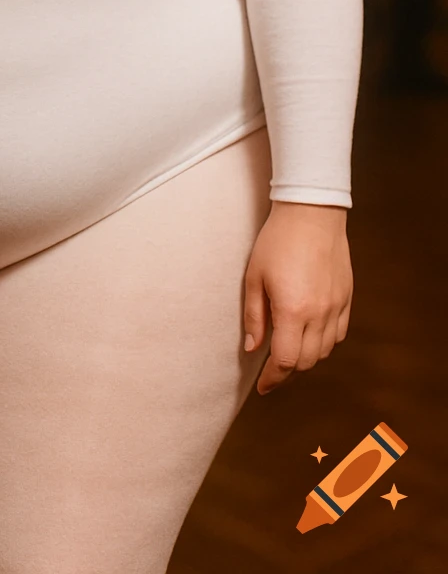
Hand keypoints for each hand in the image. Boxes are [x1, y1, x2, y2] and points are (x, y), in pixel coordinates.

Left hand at [243, 202, 351, 395]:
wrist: (311, 212)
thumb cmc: (276, 241)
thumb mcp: (254, 277)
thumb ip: (255, 317)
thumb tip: (253, 349)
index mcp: (293, 310)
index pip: (286, 361)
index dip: (273, 378)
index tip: (262, 386)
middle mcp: (320, 314)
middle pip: (306, 361)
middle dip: (287, 370)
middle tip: (271, 368)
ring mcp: (337, 306)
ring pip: (324, 351)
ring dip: (306, 357)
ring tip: (288, 350)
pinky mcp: (347, 297)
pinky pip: (339, 334)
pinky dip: (324, 342)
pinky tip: (310, 334)